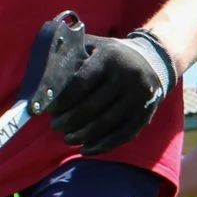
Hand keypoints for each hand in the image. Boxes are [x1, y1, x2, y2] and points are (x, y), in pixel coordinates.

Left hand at [46, 28, 174, 156]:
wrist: (153, 60)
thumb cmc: (111, 56)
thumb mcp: (93, 46)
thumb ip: (69, 57)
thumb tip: (42, 82)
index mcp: (110, 56)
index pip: (81, 82)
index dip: (63, 100)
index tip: (49, 110)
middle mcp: (128, 76)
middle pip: (93, 105)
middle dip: (70, 120)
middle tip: (55, 127)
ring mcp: (140, 96)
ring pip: (107, 123)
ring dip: (83, 135)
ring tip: (67, 138)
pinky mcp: (146, 113)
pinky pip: (123, 135)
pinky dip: (103, 145)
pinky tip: (86, 149)